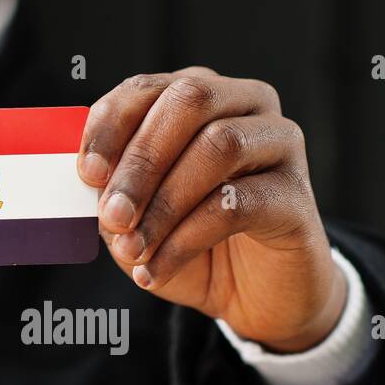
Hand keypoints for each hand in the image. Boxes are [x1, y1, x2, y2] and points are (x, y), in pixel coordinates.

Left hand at [77, 67, 346, 352]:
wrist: (253, 296)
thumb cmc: (187, 240)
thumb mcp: (136, 212)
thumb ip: (113, 187)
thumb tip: (93, 179)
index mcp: (198, 96)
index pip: (147, 88)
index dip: (111, 125)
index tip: (87, 174)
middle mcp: (245, 105)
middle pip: (190, 103)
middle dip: (141, 161)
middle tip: (111, 216)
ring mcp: (280, 144)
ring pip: (220, 146)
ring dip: (164, 203)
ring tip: (132, 249)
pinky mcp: (298, 194)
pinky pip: (238, 202)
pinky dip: (186, 238)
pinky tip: (157, 268)